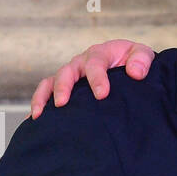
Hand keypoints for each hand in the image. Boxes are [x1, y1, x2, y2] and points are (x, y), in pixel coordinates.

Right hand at [29, 40, 155, 118]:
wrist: (128, 65)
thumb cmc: (133, 61)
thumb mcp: (141, 54)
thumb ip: (141, 60)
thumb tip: (135, 73)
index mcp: (100, 54)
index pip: (95, 64)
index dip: (97, 79)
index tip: (102, 95)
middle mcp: (81, 63)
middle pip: (67, 72)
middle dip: (63, 87)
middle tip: (62, 103)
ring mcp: (71, 75)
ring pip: (52, 82)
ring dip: (44, 97)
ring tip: (40, 114)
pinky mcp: (65, 87)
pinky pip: (47, 92)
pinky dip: (39, 104)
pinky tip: (34, 121)